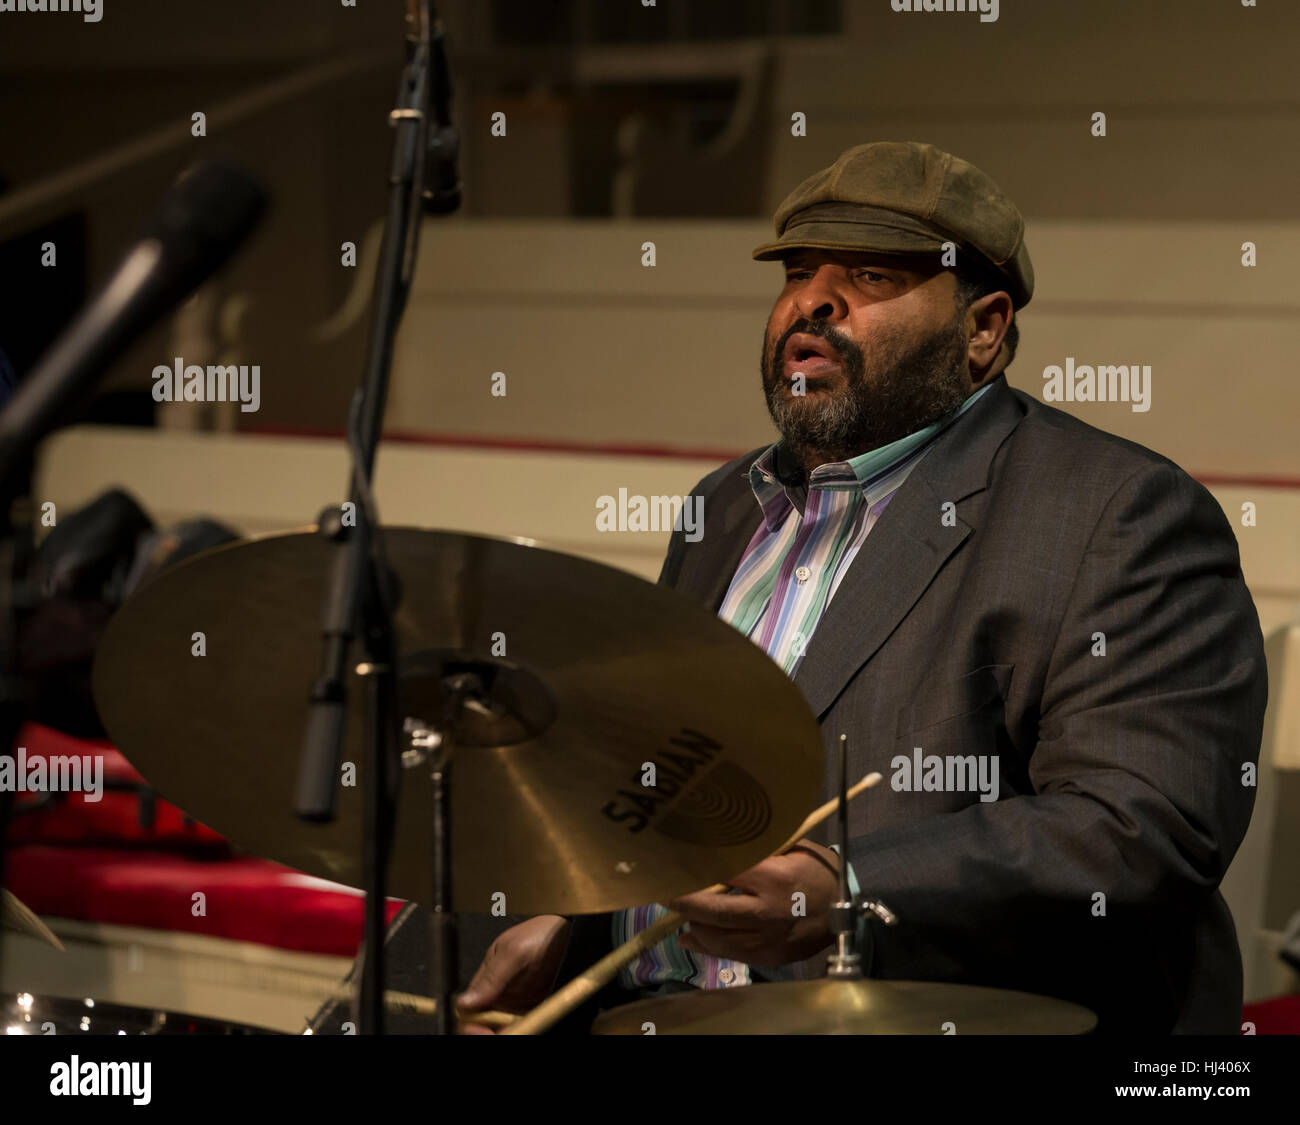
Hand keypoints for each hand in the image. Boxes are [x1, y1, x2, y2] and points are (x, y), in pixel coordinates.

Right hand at [456, 915, 570, 1034]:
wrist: (574, 932)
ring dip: (509, 1032)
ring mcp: (518, 1003)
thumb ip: (491, 977)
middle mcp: (500, 994)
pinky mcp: (535, 1008)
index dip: (471, 1024)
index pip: (469, 1008)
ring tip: (522, 1030)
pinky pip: (526, 1024)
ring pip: (504, 1027)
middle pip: (485, 1023)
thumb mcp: (514, 951)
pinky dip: (526, 1029)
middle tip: (504, 1035)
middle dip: (489, 1032)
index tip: (481, 1032)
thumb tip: (463, 1003)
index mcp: (487, 978)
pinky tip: (530, 1028)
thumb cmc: (541, 933)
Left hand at [668, 840, 839, 967]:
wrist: (846, 908)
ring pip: (718, 937)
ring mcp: (769, 938)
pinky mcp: (770, 956)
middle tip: (662, 893)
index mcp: (774, 877)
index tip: (675, 863)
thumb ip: (759, 847)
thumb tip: (719, 839)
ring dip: (693, 925)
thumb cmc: (817, 870)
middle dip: (683, 902)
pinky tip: (691, 937)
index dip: (696, 869)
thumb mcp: (792, 847)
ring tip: (678, 914)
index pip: (723, 872)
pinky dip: (707, 946)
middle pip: (714, 910)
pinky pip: (731, 953)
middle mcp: (768, 910)